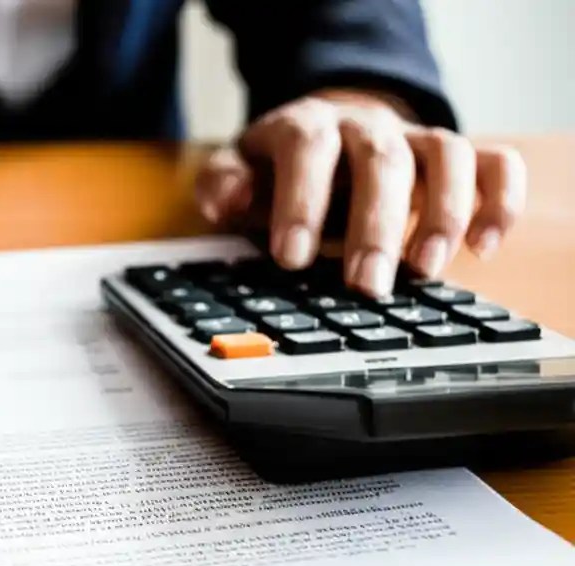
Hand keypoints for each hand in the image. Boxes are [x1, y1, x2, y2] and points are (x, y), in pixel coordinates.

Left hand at [194, 91, 525, 297]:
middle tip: (364, 284)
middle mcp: (366, 126)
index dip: (301, 200)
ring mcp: (414, 139)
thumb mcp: (236, 171)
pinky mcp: (452, 161)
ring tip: (425, 269)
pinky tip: (483, 249)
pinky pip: (494, 165)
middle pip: (381, 159)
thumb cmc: (278, 167)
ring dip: (443, 213)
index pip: (307, 147)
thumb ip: (222, 184)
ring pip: (446, 155)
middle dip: (375, 225)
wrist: (326, 135)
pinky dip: (499, 201)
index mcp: (307, 126)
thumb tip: (231, 201)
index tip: (290, 258)